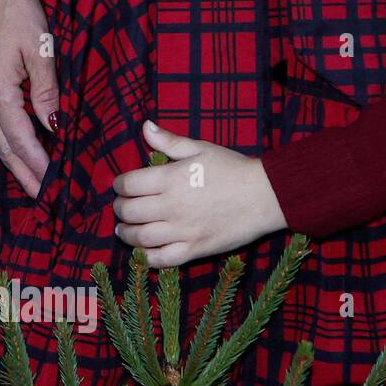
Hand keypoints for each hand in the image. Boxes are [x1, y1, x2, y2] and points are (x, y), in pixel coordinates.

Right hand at [0, 0, 58, 197]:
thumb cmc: (15, 11)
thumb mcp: (40, 47)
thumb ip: (46, 89)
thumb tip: (53, 124)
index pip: (20, 137)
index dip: (37, 163)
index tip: (53, 183)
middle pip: (3, 144)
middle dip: (22, 172)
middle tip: (41, 196)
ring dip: (13, 159)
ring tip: (31, 179)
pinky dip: (6, 140)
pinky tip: (17, 148)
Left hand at [112, 120, 287, 266]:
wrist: (267, 195)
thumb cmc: (233, 169)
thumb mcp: (200, 148)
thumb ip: (169, 141)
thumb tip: (145, 126)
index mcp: (170, 179)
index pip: (128, 184)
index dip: (118, 185)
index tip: (120, 186)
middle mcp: (172, 206)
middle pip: (129, 211)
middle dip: (119, 209)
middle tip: (121, 207)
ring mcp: (183, 230)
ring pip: (141, 237)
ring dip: (126, 234)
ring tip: (124, 229)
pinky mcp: (195, 249)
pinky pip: (163, 259)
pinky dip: (147, 258)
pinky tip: (142, 251)